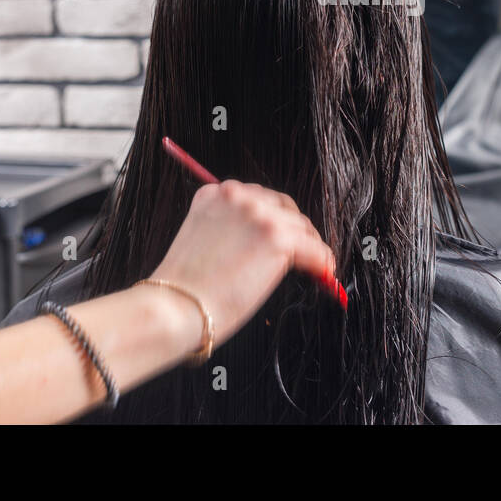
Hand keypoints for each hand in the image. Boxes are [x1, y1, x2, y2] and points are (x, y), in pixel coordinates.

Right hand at [147, 180, 337, 345]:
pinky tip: (324, 272)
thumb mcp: (203, 240)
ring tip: (316, 264)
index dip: (276, 219)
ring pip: (300, 227)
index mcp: (215, 194)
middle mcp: (237, 196)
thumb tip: (264, 243)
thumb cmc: (186, 287)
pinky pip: (313, 249)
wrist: (176, 306)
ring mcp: (259, 215)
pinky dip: (321, 261)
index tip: (285, 233)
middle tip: (304, 250)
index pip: (259, 199)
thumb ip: (230, 229)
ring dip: (309, 246)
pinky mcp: (278, 238)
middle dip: (294, 229)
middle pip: (283, 207)